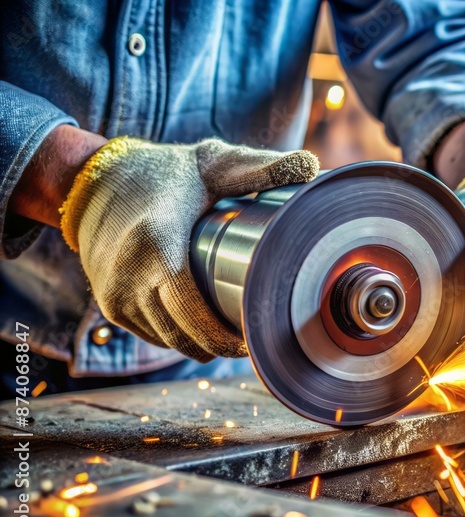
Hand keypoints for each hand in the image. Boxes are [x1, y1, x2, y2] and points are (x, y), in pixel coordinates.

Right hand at [60, 137, 318, 359]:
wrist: (95, 180)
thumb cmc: (163, 172)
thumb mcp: (211, 163)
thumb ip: (259, 168)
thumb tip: (311, 165)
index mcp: (159, 245)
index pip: (195, 314)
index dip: (227, 337)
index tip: (256, 334)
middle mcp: (131, 276)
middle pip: (185, 337)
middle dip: (221, 346)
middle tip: (254, 340)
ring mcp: (116, 294)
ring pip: (169, 341)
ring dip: (200, 346)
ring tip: (233, 336)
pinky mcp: (110, 303)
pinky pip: (151, 334)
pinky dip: (178, 337)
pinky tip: (203, 330)